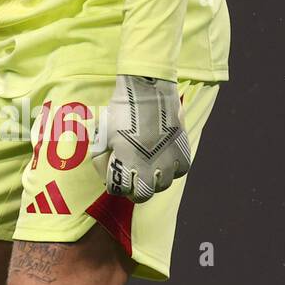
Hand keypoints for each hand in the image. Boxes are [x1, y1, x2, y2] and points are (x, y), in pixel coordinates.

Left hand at [90, 75, 191, 202]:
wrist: (148, 90)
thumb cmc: (122, 110)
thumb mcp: (103, 132)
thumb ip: (102, 155)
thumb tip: (105, 170)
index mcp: (125, 161)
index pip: (119, 189)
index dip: (114, 185)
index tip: (114, 179)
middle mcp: (148, 166)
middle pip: (142, 195)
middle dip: (134, 190)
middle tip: (132, 181)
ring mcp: (168, 160)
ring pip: (162, 185)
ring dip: (153, 181)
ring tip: (148, 170)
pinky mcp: (182, 151)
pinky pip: (180, 171)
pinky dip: (172, 170)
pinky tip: (164, 161)